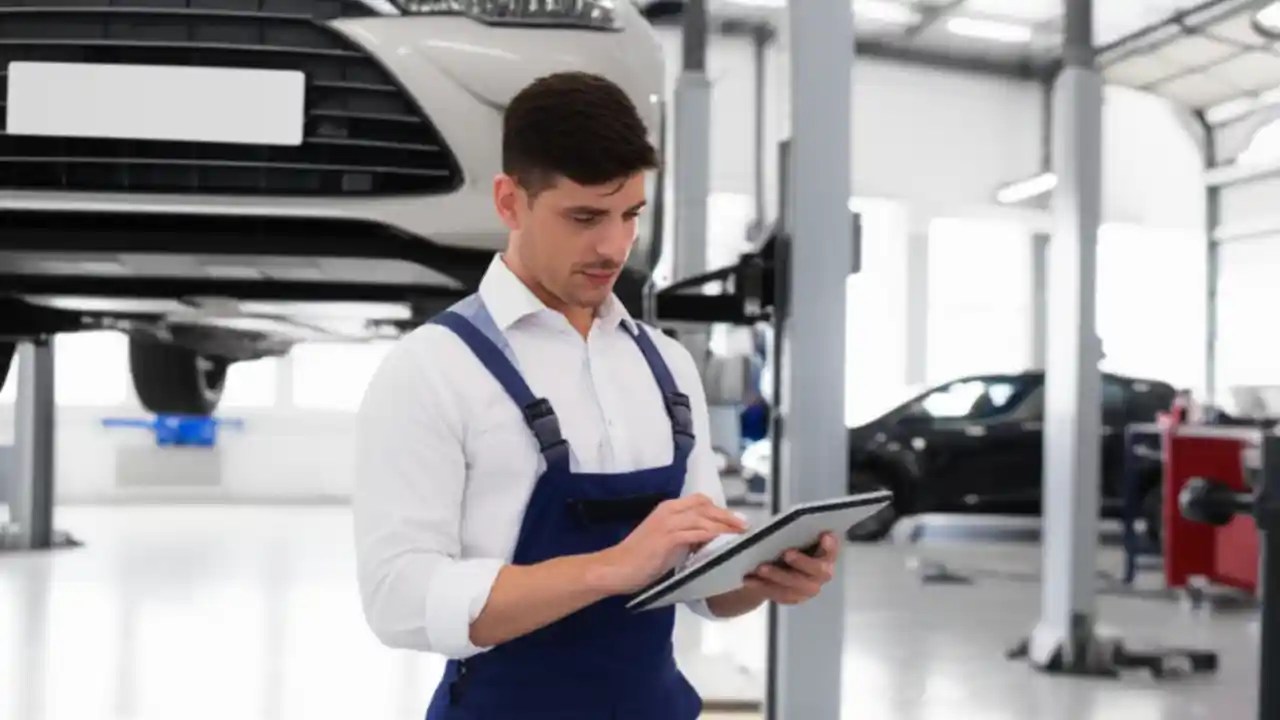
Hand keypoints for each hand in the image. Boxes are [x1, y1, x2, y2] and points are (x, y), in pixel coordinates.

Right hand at [591, 494, 747, 594]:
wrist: (616, 568)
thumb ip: (684, 537)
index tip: (733, 520)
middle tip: (744, 526)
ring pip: (704, 517)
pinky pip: (698, 532)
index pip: (700, 501)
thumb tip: (705, 541)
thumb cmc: (638, 559)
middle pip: (706, 506)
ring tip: (741, 534)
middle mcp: (669, 511)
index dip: (718, 509)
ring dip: (725, 525)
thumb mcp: (665, 543)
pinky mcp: (668, 537)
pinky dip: (714, 535)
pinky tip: (724, 542)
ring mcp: (668, 523)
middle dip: (727, 515)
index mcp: (667, 509)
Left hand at [742, 532, 839, 605]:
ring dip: (777, 576)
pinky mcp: (793, 597)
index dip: (832, 544)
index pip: (833, 548)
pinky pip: (780, 595)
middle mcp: (823, 571)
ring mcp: (809, 587)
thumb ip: (789, 527)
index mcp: (826, 551)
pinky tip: (750, 579)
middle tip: (787, 553)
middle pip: (818, 570)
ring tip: (760, 568)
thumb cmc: (785, 541)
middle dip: (803, 562)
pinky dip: (764, 586)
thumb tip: (774, 526)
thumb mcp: (787, 530)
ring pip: (796, 586)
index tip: (825, 535)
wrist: (774, 563)